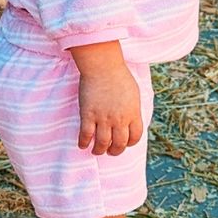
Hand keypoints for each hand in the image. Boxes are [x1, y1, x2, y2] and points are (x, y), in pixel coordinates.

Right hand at [70, 42, 142, 156]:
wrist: (103, 66)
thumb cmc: (119, 75)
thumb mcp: (134, 93)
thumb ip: (133, 108)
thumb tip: (132, 119)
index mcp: (133, 113)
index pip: (135, 137)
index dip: (130, 143)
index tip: (125, 143)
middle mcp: (120, 119)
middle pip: (119, 143)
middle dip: (115, 151)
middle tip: (111, 151)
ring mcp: (103, 118)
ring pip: (102, 143)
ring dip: (100, 150)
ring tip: (97, 151)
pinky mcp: (88, 114)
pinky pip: (86, 134)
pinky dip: (84, 143)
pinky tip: (83, 145)